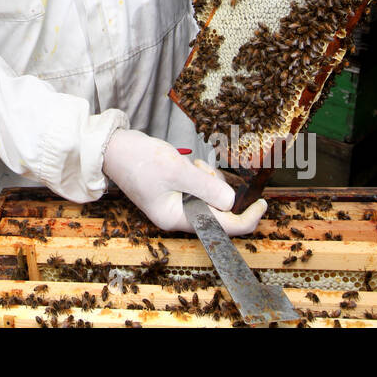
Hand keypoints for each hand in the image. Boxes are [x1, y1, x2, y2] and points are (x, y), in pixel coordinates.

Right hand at [101, 129, 266, 233]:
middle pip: (216, 212)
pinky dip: (199, 176)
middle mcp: (176, 216)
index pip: (221, 228)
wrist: (112, 148)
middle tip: (206, 169)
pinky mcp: (173, 193)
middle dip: (219, 189)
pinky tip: (187, 164)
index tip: (263, 203)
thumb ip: (207, 186)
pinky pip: (197, 189)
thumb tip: (232, 201)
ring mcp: (174, 204)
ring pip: (208, 198)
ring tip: (192, 164)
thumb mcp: (177, 170)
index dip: (246, 217)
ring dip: (208, 179)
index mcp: (175, 218)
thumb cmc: (139, 159)